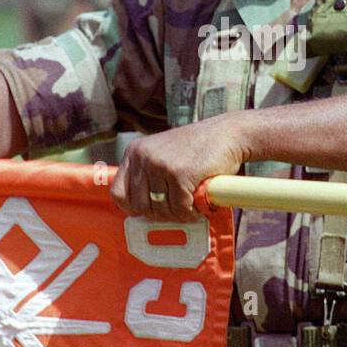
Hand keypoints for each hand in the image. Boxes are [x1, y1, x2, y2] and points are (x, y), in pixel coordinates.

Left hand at [110, 113, 252, 221]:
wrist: (228, 133)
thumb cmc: (198, 147)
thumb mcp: (163, 153)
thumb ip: (148, 174)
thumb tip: (140, 209)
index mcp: (135, 151)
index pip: (118, 192)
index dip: (133, 207)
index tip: (148, 210)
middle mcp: (143, 156)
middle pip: (139, 205)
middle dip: (159, 213)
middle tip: (176, 209)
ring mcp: (160, 165)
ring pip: (160, 209)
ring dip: (177, 213)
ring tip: (190, 204)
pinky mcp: (180, 174)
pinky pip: (180, 208)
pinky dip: (190, 212)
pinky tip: (198, 205)